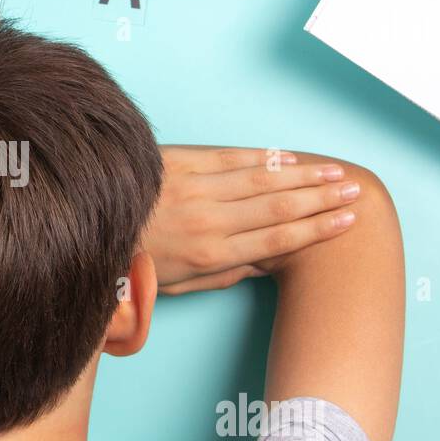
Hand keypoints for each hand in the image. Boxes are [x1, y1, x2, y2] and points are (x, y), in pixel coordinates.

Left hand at [142, 146, 359, 293]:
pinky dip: (264, 157)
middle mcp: (210, 220)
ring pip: (262, 179)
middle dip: (322, 199)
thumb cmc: (132, 261)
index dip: (318, 229)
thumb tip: (262, 263)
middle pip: (280, 206)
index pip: (278, 238)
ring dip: (303, 174)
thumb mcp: (178, 284)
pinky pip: (230, 157)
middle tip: (355, 191)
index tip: (348, 221)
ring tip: (334, 172)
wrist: (84, 225)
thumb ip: (223, 274)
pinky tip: (288, 156)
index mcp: (212, 254)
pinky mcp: (179, 163)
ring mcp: (195, 189)